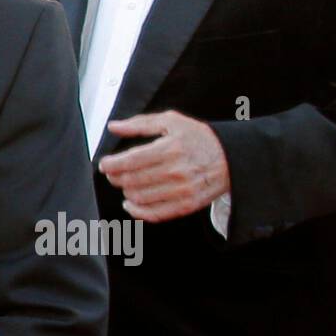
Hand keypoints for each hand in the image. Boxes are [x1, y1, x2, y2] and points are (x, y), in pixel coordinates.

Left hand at [97, 110, 230, 223]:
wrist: (230, 157)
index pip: (130, 161)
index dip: (111, 165)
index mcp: (169, 148)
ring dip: (125, 192)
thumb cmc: (199, 137)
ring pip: (139, 197)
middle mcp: (175, 171)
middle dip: (115, 177)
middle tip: (113, 173)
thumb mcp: (171, 121)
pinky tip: (130, 204)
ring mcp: (182, 190)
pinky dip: (137, 212)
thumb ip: (139, 124)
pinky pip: (155, 214)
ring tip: (125, 184)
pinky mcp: (187, 205)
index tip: (105, 164)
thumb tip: (114, 126)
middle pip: (131, 180)